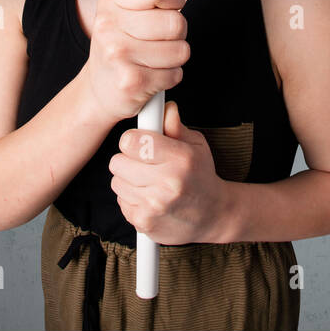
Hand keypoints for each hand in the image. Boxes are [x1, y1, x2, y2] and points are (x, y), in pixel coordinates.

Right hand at [82, 0, 189, 126]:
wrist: (100, 90)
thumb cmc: (120, 44)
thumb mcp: (123, 10)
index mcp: (110, 1)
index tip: (173, 4)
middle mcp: (109, 25)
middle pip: (175, 22)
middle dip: (177, 33)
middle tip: (159, 39)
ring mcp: (117, 54)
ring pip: (180, 50)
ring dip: (175, 57)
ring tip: (154, 58)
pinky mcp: (130, 82)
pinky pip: (175, 73)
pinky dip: (170, 77)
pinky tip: (152, 76)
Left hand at [108, 101, 232, 244]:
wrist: (213, 215)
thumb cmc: (201, 175)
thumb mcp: (196, 146)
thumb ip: (175, 127)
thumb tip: (165, 108)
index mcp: (180, 158)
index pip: (131, 141)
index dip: (133, 140)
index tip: (141, 144)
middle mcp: (167, 182)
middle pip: (117, 162)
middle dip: (128, 161)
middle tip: (144, 164)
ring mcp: (154, 205)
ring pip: (116, 182)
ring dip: (128, 181)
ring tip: (149, 183)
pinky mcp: (144, 222)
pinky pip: (121, 202)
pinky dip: (131, 200)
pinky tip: (150, 199)